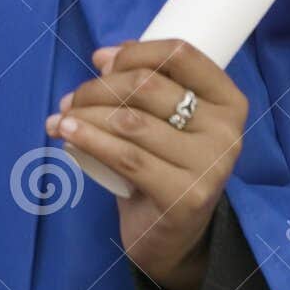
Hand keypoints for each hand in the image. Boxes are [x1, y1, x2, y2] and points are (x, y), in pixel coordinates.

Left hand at [45, 39, 247, 289]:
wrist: (172, 238)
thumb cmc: (163, 165)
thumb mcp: (164, 121)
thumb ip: (143, 84)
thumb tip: (103, 57)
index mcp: (228, 102)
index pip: (181, 54)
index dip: (134, 52)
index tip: (102, 62)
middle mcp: (227, 131)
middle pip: (147, 85)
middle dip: (97, 87)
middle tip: (71, 100)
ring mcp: (210, 166)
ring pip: (129, 120)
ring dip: (84, 113)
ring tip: (60, 118)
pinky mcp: (185, 196)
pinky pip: (126, 157)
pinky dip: (88, 139)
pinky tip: (65, 133)